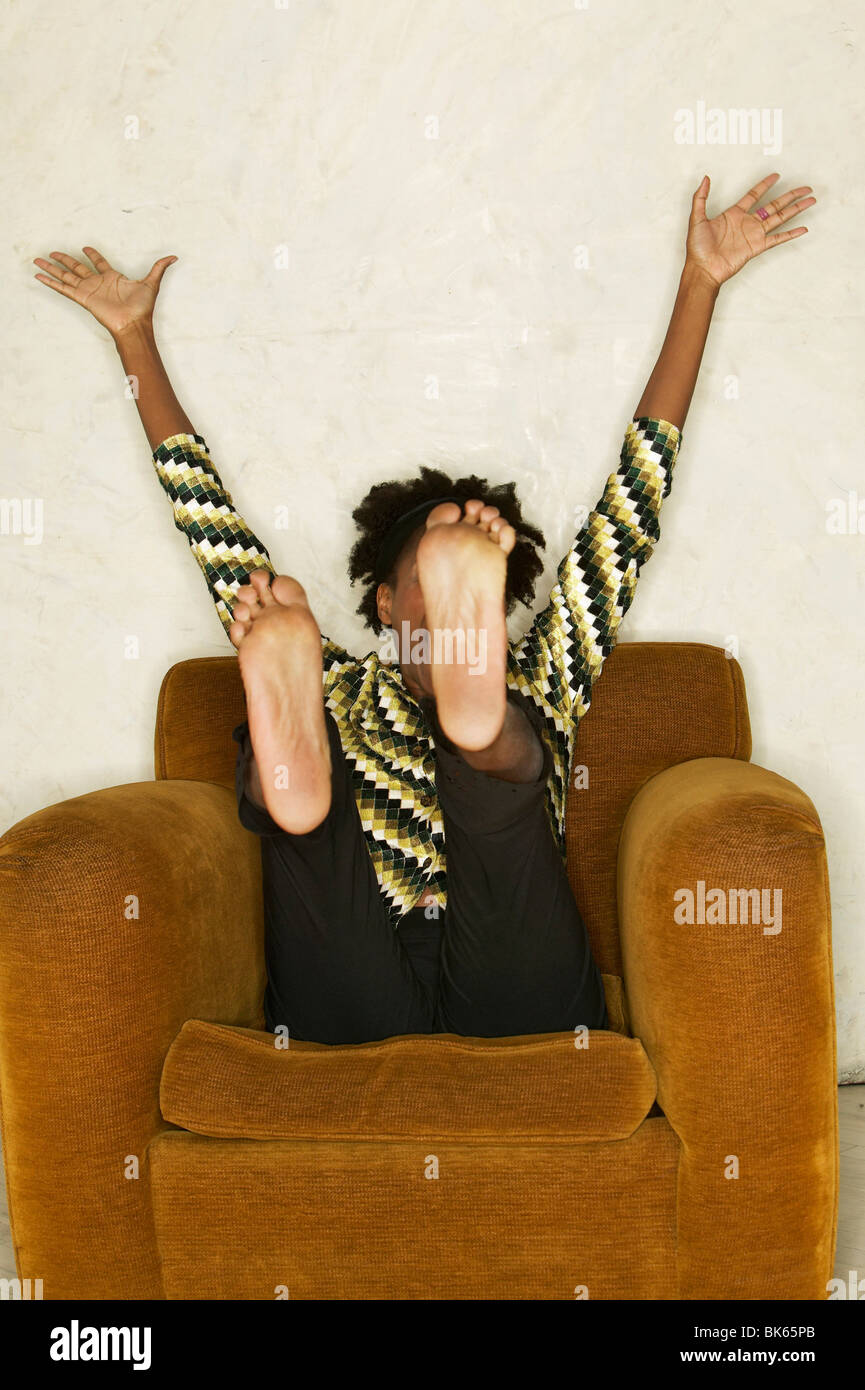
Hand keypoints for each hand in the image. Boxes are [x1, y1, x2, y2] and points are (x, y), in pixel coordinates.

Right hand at [32, 246, 177, 337]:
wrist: (134, 324)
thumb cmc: (142, 308)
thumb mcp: (152, 283)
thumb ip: (160, 268)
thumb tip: (174, 256)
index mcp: (112, 278)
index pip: (99, 263)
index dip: (93, 255)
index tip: (86, 247)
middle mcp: (97, 283)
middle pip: (76, 268)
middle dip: (65, 260)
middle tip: (53, 252)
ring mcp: (88, 291)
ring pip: (66, 276)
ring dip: (52, 268)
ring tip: (38, 260)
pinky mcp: (82, 298)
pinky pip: (63, 288)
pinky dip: (50, 282)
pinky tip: (39, 276)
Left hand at [685, 173, 815, 289]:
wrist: (702, 269)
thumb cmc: (697, 248)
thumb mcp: (696, 218)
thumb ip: (700, 197)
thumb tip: (705, 178)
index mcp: (734, 214)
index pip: (754, 195)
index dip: (765, 185)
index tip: (776, 176)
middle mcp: (747, 223)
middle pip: (774, 205)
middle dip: (790, 196)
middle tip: (805, 188)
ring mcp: (753, 235)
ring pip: (780, 218)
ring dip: (795, 209)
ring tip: (810, 201)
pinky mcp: (757, 247)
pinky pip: (777, 239)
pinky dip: (790, 234)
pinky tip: (802, 228)